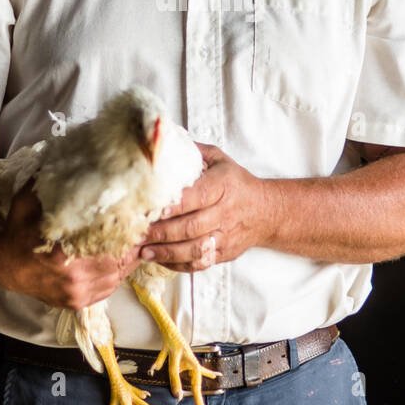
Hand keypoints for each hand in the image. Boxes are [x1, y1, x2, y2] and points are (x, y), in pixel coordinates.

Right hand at [0, 178, 140, 310]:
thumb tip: (77, 157)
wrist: (5, 266)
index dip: (131, 227)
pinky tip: (122, 256)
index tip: (143, 213)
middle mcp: (73, 278)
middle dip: (136, 240)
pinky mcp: (78, 303)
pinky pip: (110, 288)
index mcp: (62, 253)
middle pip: (121, 258)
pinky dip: (119, 272)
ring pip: (119, 275)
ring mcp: (77, 293)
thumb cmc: (19, 229)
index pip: (111, 240)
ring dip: (131, 256)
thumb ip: (51, 183)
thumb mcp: (28, 200)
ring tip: (140, 238)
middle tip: (148, 223)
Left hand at [139, 143, 275, 271]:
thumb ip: (193, 152)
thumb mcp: (219, 160)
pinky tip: (160, 259)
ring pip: (195, 249)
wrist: (266, 211)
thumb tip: (162, 140)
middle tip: (138, 232)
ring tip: (144, 251)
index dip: (174, 205)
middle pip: (192, 226)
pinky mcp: (224, 253)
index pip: (196, 196)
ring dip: (167, 252)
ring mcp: (226, 235)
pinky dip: (178, 264)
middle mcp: (225, 212)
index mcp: (223, 186)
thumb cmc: (237, 183)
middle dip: (163, 232)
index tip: (152, 208)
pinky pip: (200, 264)